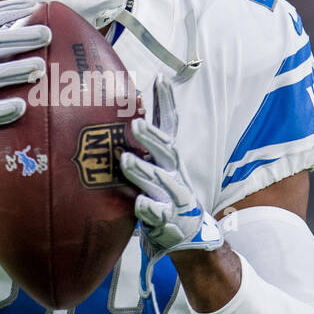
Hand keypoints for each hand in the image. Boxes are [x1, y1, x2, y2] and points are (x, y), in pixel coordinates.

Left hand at [120, 74, 222, 294]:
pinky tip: (139, 203)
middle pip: (166, 150)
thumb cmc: (163, 193)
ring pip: (160, 182)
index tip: (160, 78)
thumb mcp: (156, 164)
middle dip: (151, 137)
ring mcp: (173, 197)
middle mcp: (173, 173)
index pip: (170, 125)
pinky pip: (158, 214)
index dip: (166, 102)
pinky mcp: (168, 221)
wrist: (186, 234)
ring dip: (144, 171)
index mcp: (169, 157)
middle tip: (135, 122)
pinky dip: (149, 208)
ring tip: (126, 160)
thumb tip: (127, 108)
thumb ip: (145, 142)